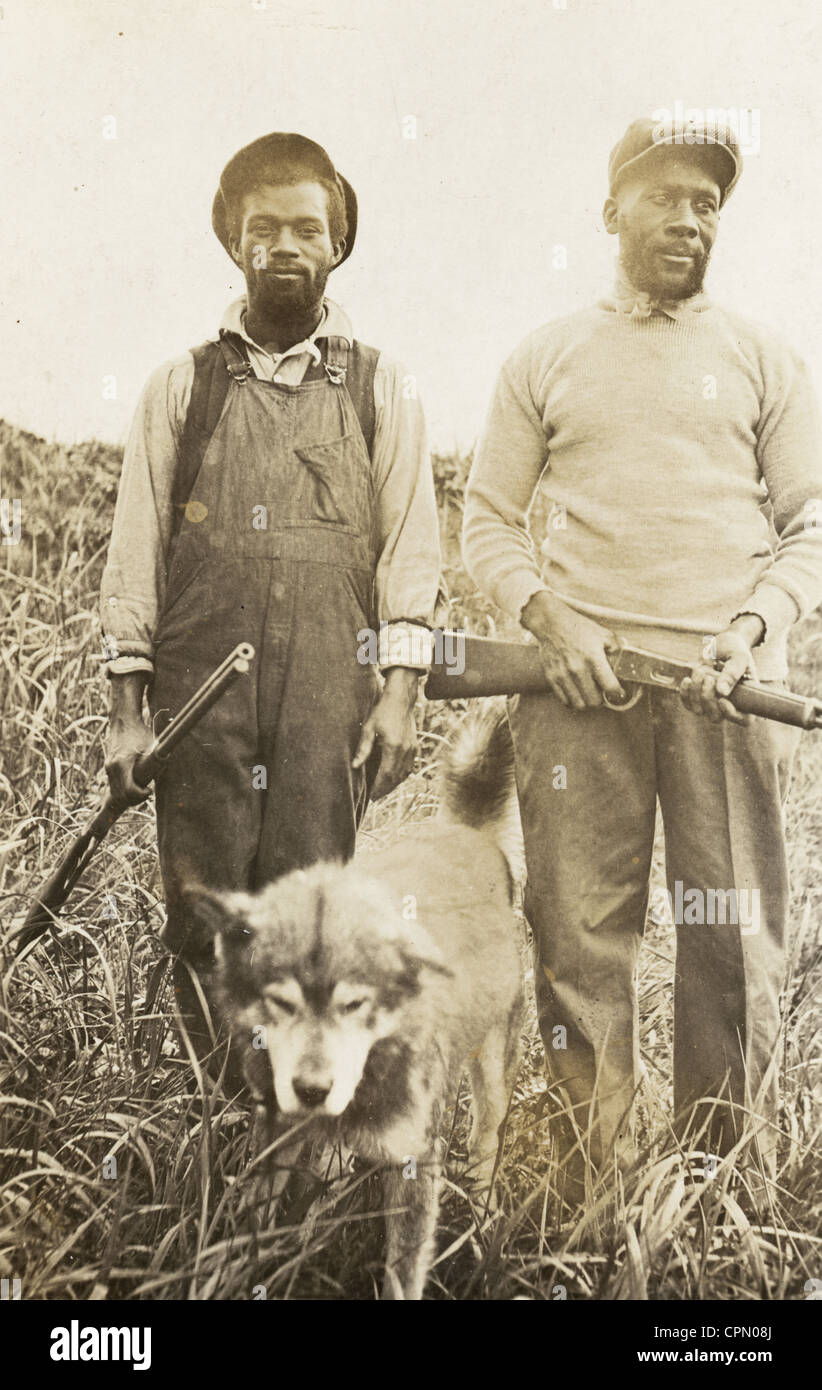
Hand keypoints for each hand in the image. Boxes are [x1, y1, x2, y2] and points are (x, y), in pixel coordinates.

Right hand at [105, 672, 153, 803]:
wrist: (123, 721)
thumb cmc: (139, 732)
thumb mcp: (152, 745)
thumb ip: (159, 759)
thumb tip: (171, 771)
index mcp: (122, 763)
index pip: (129, 790)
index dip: (140, 796)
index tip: (150, 791)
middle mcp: (112, 768)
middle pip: (121, 796)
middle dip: (135, 799)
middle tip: (148, 793)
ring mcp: (108, 768)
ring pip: (115, 793)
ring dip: (128, 797)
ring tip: (143, 792)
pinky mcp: (108, 768)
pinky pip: (113, 787)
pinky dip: (123, 791)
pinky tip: (135, 787)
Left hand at [352, 668, 418, 799]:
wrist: (401, 700)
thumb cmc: (382, 712)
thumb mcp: (368, 728)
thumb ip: (363, 748)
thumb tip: (355, 766)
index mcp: (393, 746)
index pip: (386, 774)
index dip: (379, 787)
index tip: (371, 795)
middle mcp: (405, 750)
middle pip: (396, 777)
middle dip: (385, 789)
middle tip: (375, 797)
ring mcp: (412, 748)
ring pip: (404, 774)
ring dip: (393, 784)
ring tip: (382, 790)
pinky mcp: (414, 746)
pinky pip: (409, 767)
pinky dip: (401, 775)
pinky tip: (393, 779)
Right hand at [520, 590, 624, 708]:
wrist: (551, 623)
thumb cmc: (578, 627)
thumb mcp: (603, 633)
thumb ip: (616, 647)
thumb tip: (623, 659)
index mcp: (594, 659)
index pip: (610, 687)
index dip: (617, 693)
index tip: (618, 693)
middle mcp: (578, 670)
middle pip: (594, 701)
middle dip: (601, 700)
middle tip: (602, 695)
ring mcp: (563, 675)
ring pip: (579, 704)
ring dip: (586, 703)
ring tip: (589, 696)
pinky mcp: (552, 678)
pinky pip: (564, 700)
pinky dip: (572, 702)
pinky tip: (576, 694)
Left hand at [679, 617, 763, 724]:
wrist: (723, 643)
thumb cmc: (735, 649)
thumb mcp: (738, 656)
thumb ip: (732, 673)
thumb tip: (722, 692)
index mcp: (747, 697)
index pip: (745, 720)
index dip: (732, 714)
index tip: (722, 699)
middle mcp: (730, 703)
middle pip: (716, 717)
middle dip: (708, 698)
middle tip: (709, 677)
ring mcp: (713, 702)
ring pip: (699, 711)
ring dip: (696, 691)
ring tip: (701, 671)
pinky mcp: (698, 697)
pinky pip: (688, 704)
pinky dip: (685, 693)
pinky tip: (687, 679)